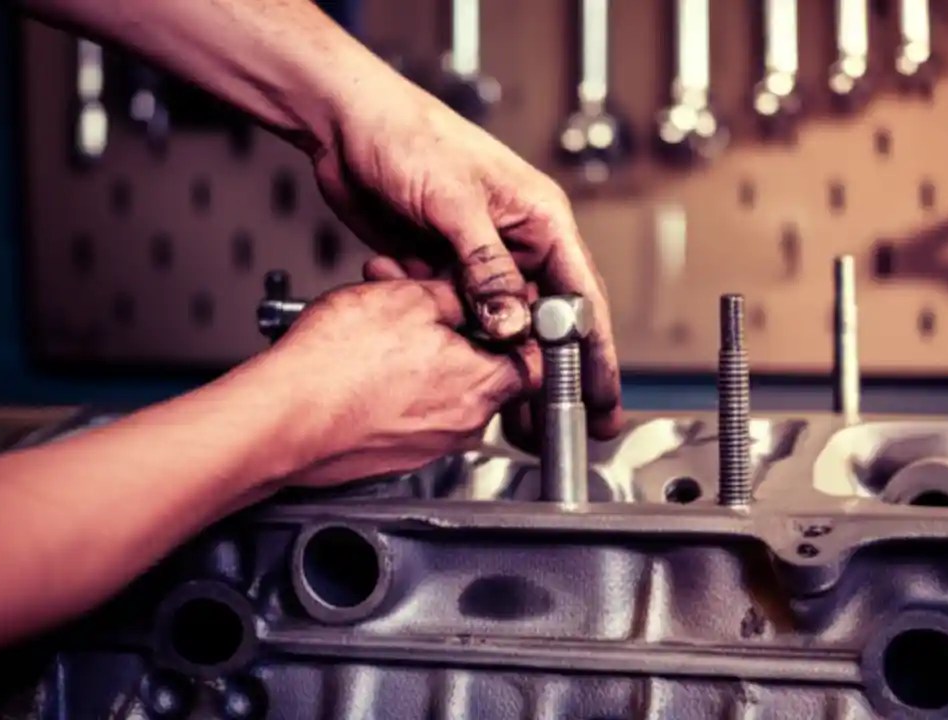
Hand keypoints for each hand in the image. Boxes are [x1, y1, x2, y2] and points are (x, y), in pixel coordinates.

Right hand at [252, 280, 537, 485]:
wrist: (281, 418)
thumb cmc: (337, 365)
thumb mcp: (410, 297)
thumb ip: (459, 293)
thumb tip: (477, 291)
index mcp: (483, 385)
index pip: (535, 358)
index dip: (519, 324)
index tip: (500, 305)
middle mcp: (464, 424)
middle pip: (484, 368)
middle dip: (454, 327)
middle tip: (421, 299)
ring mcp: (428, 444)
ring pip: (442, 386)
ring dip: (420, 350)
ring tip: (380, 322)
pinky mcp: (394, 453)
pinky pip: (410, 409)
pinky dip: (396, 380)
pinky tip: (364, 356)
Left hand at [308, 63, 622, 440]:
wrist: (344, 124)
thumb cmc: (407, 133)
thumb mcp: (453, 201)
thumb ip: (485, 266)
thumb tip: (511, 320)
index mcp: (538, 217)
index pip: (580, 295)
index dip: (595, 350)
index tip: (602, 394)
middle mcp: (516, 241)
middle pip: (547, 320)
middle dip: (557, 373)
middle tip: (570, 423)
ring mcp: (479, 258)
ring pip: (506, 326)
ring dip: (510, 369)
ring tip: (520, 419)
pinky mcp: (443, 268)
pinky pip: (463, 318)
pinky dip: (465, 347)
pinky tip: (470, 379)